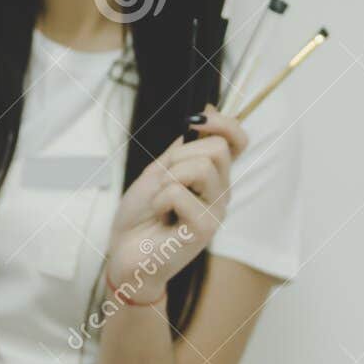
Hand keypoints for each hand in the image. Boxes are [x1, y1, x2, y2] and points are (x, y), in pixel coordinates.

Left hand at [105, 105, 247, 303]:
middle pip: (217, 148)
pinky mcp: (205, 229)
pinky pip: (180, 193)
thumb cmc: (141, 216)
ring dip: (168, 178)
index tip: (195, 120)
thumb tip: (207, 108)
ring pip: (201, 166)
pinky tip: (159, 216)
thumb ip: (184, 146)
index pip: (238, 141)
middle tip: (163, 181)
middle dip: (180, 156)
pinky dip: (160, 199)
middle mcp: (221, 193)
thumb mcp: (160, 170)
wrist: (124, 254)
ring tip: (160, 201)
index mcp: (213, 177)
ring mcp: (216, 212)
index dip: (223, 123)